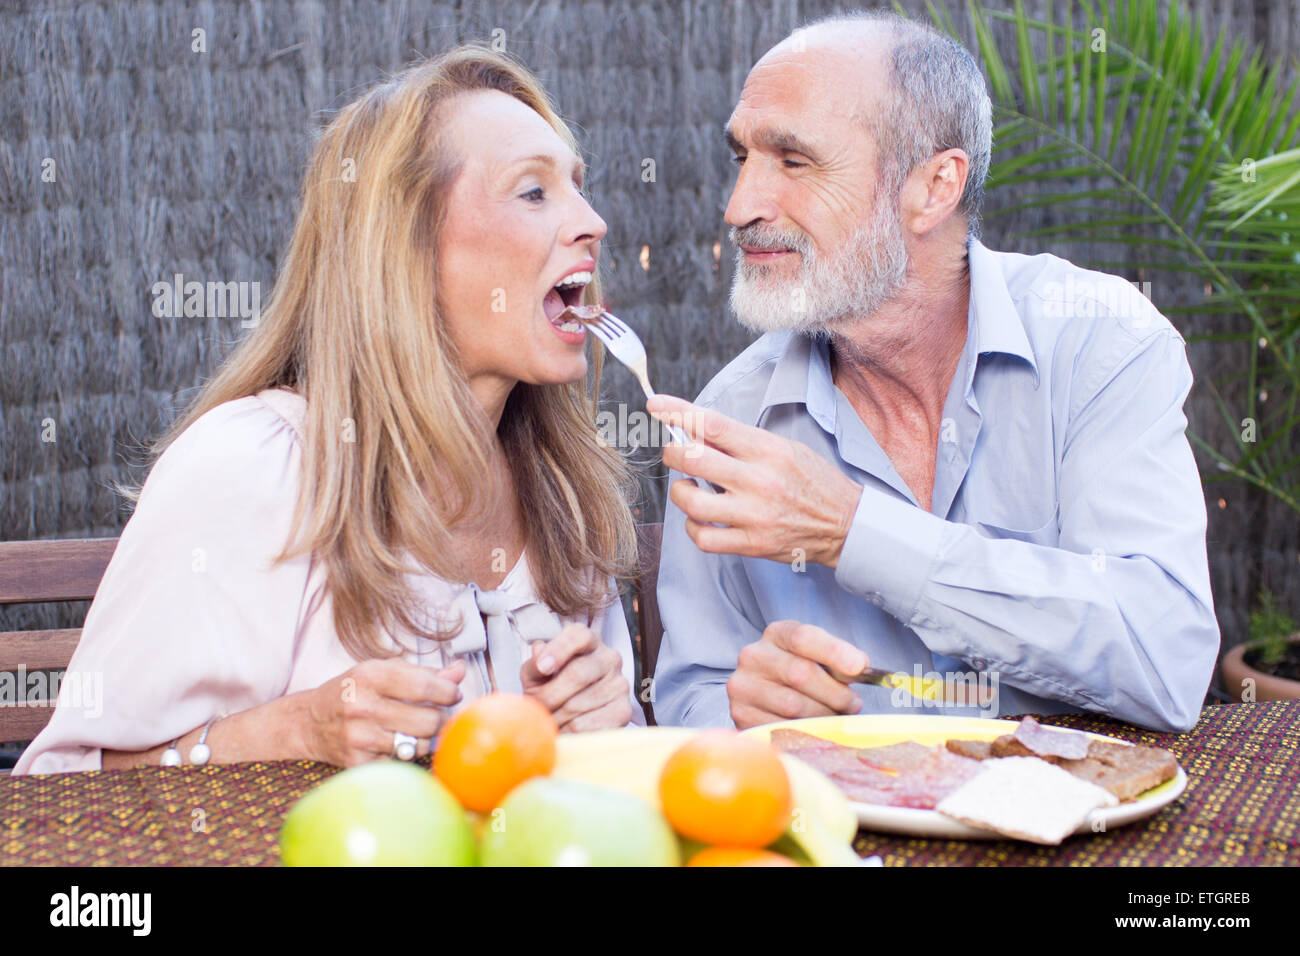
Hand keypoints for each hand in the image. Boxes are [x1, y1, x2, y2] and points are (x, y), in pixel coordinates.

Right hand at [302, 657, 465, 766]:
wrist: (307, 722)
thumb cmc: (352, 692)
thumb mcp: (382, 671)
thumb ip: (424, 672)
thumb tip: (460, 670)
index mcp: (370, 676)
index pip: (424, 686)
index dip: (448, 691)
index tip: (452, 694)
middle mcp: (362, 706)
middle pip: (428, 720)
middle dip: (439, 718)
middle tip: (434, 714)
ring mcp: (358, 737)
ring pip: (418, 744)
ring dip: (423, 738)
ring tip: (411, 728)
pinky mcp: (357, 763)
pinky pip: (401, 762)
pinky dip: (404, 754)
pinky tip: (393, 743)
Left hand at [520, 624, 631, 731]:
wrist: (575, 715)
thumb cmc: (553, 688)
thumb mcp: (537, 675)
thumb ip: (534, 665)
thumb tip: (539, 652)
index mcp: (587, 641)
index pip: (578, 636)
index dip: (559, 650)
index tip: (543, 667)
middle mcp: (608, 658)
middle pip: (577, 674)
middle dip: (549, 696)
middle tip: (537, 709)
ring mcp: (619, 684)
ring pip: (578, 705)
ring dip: (556, 718)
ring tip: (548, 721)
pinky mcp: (623, 711)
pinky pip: (589, 726)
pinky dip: (569, 733)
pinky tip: (563, 730)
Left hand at [646, 394, 862, 567]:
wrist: (846, 524)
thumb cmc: (813, 481)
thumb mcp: (784, 449)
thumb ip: (741, 442)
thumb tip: (695, 431)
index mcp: (768, 450)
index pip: (713, 424)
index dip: (678, 412)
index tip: (656, 404)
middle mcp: (759, 481)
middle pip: (692, 459)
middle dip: (672, 452)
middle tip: (675, 452)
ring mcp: (754, 515)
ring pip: (691, 501)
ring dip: (680, 491)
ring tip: (689, 488)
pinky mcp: (752, 544)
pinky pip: (703, 537)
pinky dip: (693, 527)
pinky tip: (701, 518)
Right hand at [727, 620, 869, 728]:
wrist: (764, 694)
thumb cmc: (799, 674)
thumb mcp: (817, 658)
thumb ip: (838, 660)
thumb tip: (861, 667)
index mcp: (776, 634)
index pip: (803, 637)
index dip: (833, 651)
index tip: (859, 666)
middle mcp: (754, 656)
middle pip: (800, 673)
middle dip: (835, 693)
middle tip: (853, 704)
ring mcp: (743, 686)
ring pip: (793, 706)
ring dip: (823, 716)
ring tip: (834, 717)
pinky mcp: (741, 715)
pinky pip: (780, 728)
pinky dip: (804, 732)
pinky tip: (813, 729)